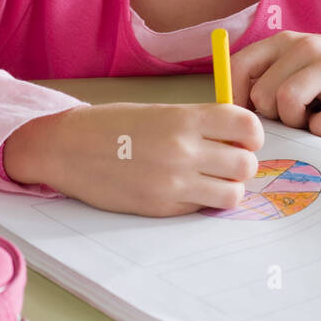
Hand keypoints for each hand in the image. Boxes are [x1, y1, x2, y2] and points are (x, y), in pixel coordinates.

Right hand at [3, 101, 264, 215]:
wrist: (69, 148)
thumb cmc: (115, 125)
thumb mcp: (162, 111)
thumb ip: (200, 124)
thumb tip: (238, 140)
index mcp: (186, 118)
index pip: (247, 126)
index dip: (252, 135)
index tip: (243, 139)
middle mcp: (185, 150)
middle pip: (247, 164)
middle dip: (242, 165)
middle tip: (225, 162)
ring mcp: (175, 182)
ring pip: (232, 194)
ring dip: (227, 189)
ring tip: (209, 181)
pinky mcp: (163, 208)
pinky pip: (201, 209)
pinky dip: (200, 203)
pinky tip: (182, 191)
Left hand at [230, 30, 320, 137]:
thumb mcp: (298, 59)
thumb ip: (268, 76)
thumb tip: (235, 113)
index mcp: (285, 40)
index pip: (239, 67)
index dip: (237, 99)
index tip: (251, 114)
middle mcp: (306, 47)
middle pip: (263, 94)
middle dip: (273, 116)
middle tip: (293, 114)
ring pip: (288, 103)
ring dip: (296, 123)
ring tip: (311, 118)